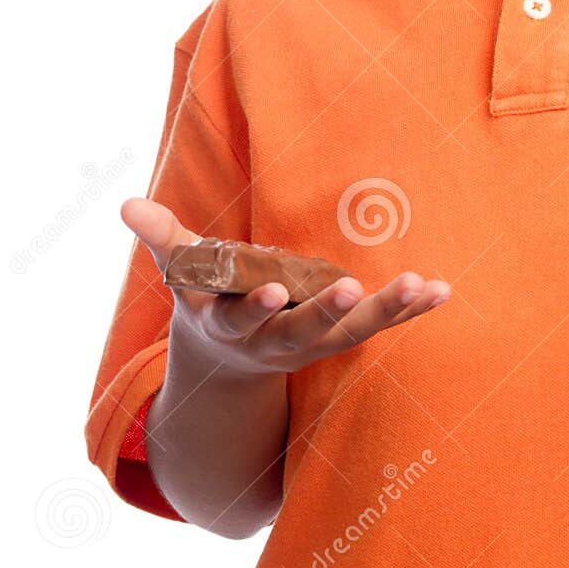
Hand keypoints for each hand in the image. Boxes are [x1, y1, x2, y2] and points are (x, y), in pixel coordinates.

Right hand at [121, 197, 451, 379]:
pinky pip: (381, 325)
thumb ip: (162, 239)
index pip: (243, 317)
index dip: (257, 305)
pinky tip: (442, 290)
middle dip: (328, 312)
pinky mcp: (343, 337)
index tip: (273, 289)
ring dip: (389, 311)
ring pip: (354, 333)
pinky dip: (411, 310)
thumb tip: (125, 204)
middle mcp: (276, 343)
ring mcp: (313, 344)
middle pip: (305, 332)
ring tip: (422, 286)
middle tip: (353, 289)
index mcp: (231, 325)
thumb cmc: (208, 298)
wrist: (231, 364)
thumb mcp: (182, 274)